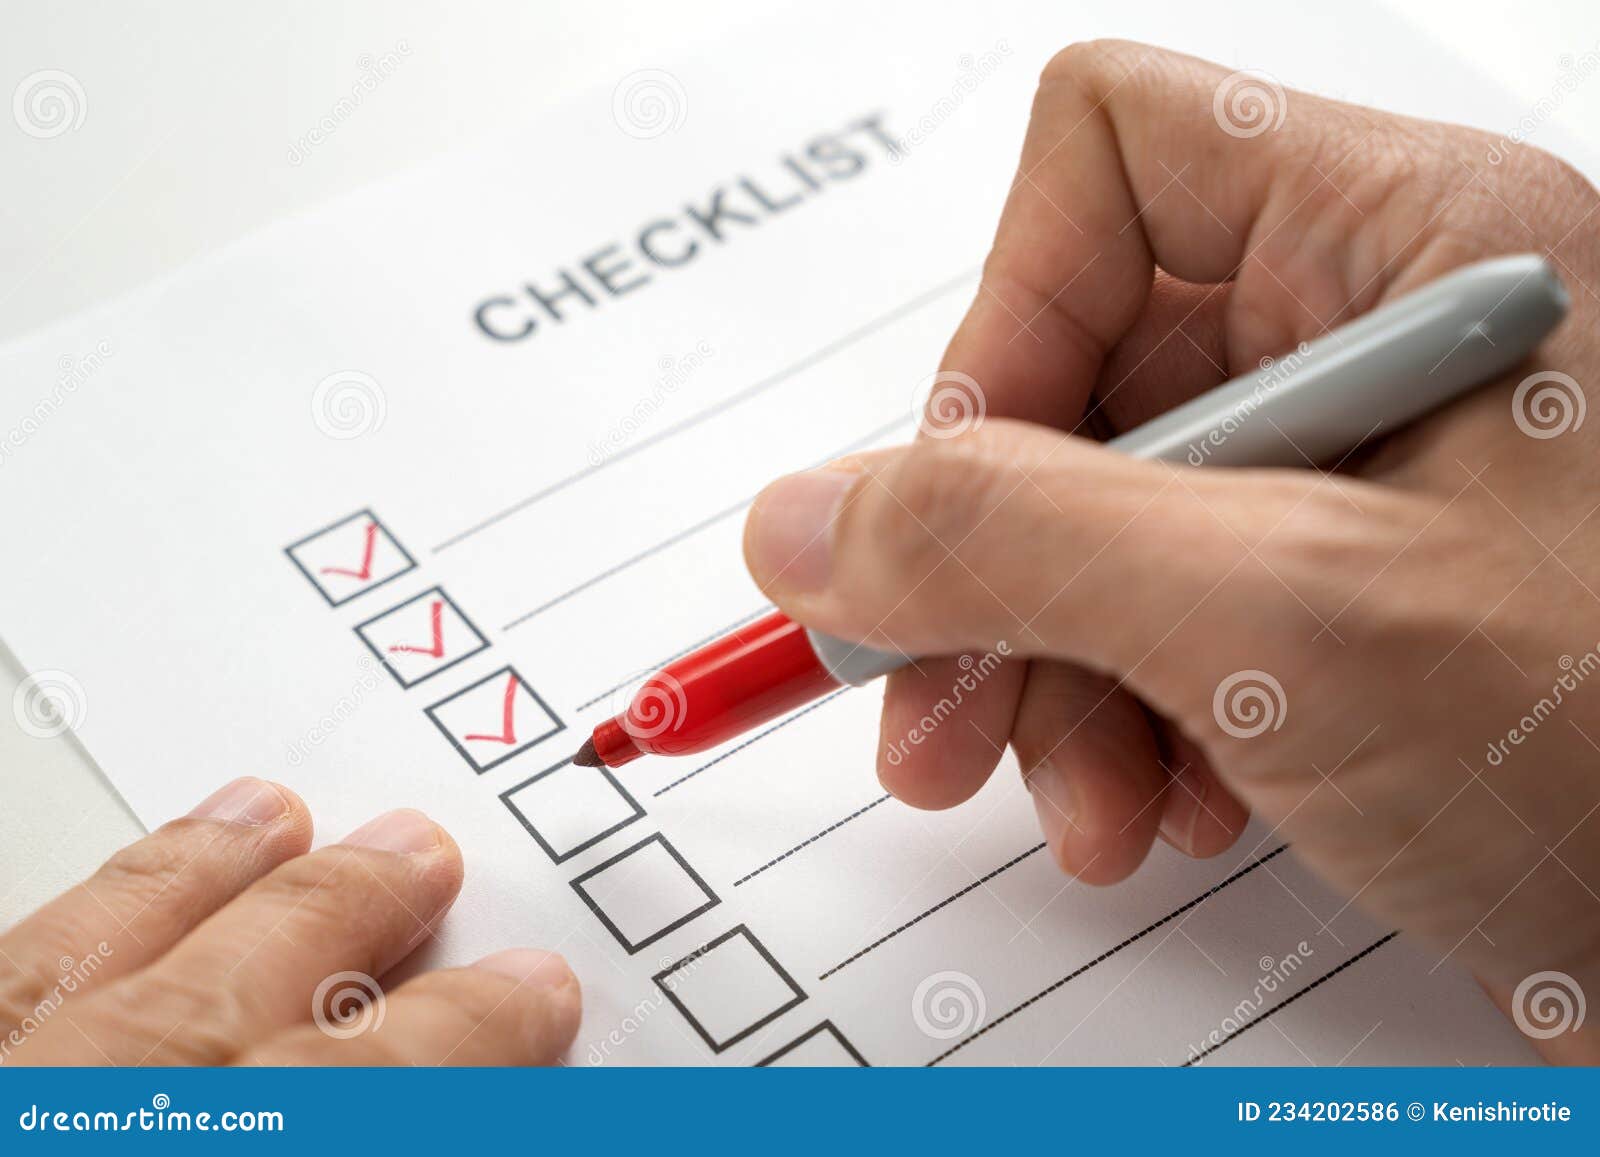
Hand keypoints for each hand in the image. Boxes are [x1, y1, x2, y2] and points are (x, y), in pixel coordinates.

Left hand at [0, 778, 578, 1064]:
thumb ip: (400, 1113)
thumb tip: (477, 1082)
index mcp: (282, 1130)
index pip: (404, 1073)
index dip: (482, 1030)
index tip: (535, 996)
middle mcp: (142, 1101)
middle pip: (278, 978)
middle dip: (359, 911)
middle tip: (420, 859)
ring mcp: (29, 1078)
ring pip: (128, 953)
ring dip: (210, 879)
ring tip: (270, 816)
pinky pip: (11, 970)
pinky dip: (82, 916)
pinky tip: (118, 881)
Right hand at [743, 41, 1599, 1061]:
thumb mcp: (1290, 625)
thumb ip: (1015, 544)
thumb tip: (811, 524)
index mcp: (1410, 242)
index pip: (1109, 163)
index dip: (1004, 322)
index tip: (967, 498)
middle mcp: (1378, 332)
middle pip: (1077, 370)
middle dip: (998, 564)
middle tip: (938, 704)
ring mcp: (1363, 470)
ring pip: (1101, 511)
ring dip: (1052, 671)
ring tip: (1084, 801)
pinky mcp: (1347, 592)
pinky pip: (1164, 606)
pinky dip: (1128, 715)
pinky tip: (1167, 802)